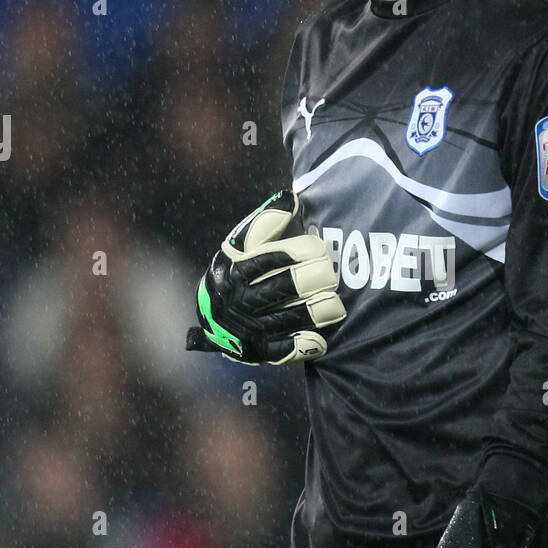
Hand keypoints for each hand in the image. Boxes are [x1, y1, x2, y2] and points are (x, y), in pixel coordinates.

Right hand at [186, 190, 344, 365]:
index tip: (318, 248)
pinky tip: (321, 338)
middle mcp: (238, 299)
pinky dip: (303, 344)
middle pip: (283, 288)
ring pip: (287, 319)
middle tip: (331, 275)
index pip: (270, 258)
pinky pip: (283, 350)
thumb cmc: (236, 271)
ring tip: (336, 304)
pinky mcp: (257, 350)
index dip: (299, 252)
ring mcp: (247, 327)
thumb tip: (290, 197)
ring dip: (316, 312)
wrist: (211, 317)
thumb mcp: (241, 245)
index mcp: (235, 269)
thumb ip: (265, 222)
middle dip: (314, 279)